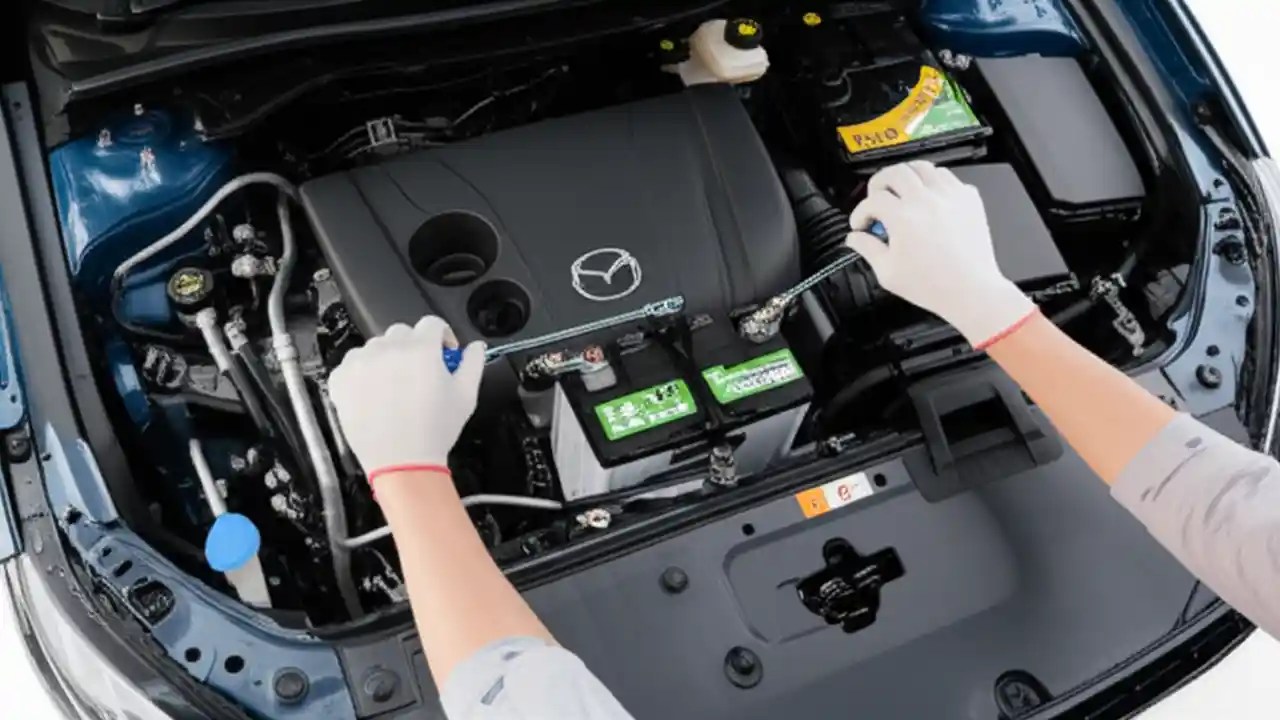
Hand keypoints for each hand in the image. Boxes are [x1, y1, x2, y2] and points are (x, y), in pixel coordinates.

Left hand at [328, 316, 485, 477]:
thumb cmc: (435, 430)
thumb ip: (473, 363)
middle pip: (402, 332)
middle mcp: (388, 349)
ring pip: (376, 347)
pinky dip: (363, 372)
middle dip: (414, 347)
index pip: (432, 323)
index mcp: (421, 349)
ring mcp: (361, 362)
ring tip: (395, 386)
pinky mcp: (341, 379)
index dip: (442, 336)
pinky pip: (353, 363)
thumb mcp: (466, 396)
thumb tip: (475, 347)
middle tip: (420, 373)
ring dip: (387, 358)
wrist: (401, 463)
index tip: (444, 352)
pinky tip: (375, 393)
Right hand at [846, 161, 1036, 347]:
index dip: (860, 212)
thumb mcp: (888, 273)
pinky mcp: (968, 199)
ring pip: (922, 167)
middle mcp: (926, 201)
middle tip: (877, 199)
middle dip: (879, 184)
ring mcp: (950, 196)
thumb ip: (867, 249)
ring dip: (907, 177)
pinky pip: (948, 177)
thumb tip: (855, 237)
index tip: (861, 224)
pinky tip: (929, 200)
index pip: (872, 201)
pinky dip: (934, 183)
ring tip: (902, 193)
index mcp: (903, 218)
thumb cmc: (934, 286)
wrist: (972, 291)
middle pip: (894, 172)